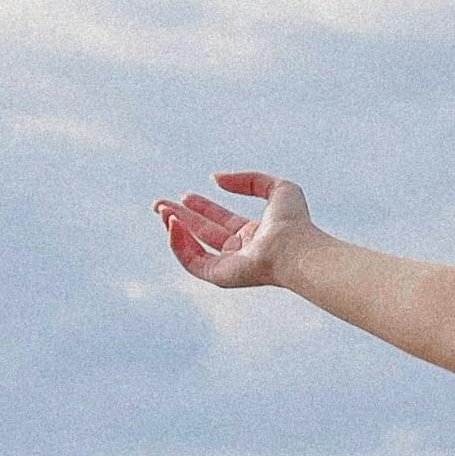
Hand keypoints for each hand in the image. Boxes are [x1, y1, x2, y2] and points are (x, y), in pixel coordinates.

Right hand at [152, 171, 316, 288]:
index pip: (221, 221)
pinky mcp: (219, 276)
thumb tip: (216, 179)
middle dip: (181, 217)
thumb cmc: (294, 222)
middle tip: (159, 203)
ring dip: (175, 229)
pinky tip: (172, 223)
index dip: (202, 208)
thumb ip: (248, 180)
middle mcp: (240, 251)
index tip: (186, 195)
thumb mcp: (277, 188)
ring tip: (161, 210)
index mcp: (254, 234)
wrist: (295, 248)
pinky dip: (178, 243)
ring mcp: (229, 265)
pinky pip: (191, 261)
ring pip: (193, 248)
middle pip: (203, 234)